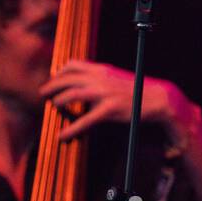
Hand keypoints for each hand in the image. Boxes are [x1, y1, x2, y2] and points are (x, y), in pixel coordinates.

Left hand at [39, 60, 184, 140]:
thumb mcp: (117, 77)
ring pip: (70, 95)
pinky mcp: (109, 110)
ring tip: (53, 109)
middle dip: (51, 87)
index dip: (59, 72)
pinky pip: (84, 120)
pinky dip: (71, 129)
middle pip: (66, 79)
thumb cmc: (138, 89)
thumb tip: (87, 82)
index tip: (54, 79)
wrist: (157, 98)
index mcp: (102, 70)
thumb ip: (101, 77)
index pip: (72, 65)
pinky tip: (63, 136)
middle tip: (44, 95)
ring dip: (57, 103)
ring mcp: (104, 94)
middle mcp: (100, 79)